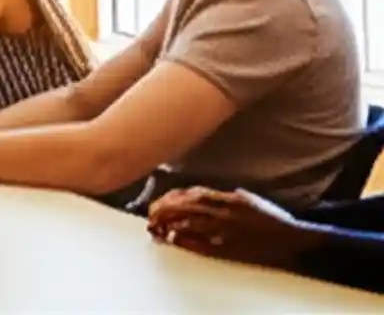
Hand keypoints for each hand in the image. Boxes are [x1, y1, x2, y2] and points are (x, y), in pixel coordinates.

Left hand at [147, 187, 324, 267]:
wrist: (292, 240)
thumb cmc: (271, 218)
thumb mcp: (248, 198)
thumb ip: (224, 194)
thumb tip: (201, 193)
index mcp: (230, 199)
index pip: (193, 194)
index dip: (173, 197)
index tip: (161, 199)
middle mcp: (226, 213)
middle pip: (186, 208)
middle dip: (165, 209)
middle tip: (152, 212)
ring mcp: (226, 232)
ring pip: (189, 225)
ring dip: (169, 224)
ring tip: (155, 225)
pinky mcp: (228, 250)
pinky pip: (200, 245)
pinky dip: (184, 241)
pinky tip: (172, 239)